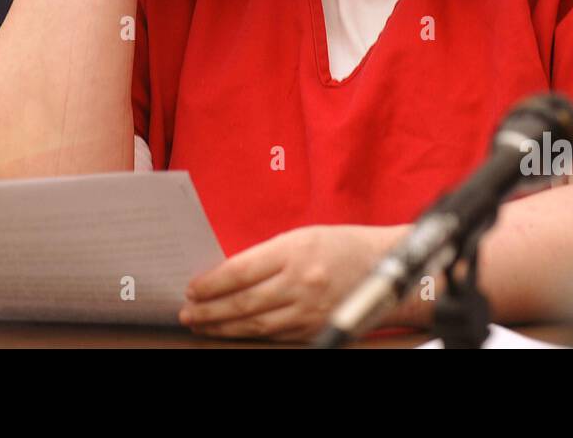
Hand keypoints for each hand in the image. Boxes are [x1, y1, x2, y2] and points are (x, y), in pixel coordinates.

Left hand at [180, 224, 419, 341]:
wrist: (385, 266)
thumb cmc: (341, 245)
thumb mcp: (301, 237)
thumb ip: (266, 255)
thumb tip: (227, 275)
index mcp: (294, 251)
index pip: (240, 271)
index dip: (211, 283)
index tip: (192, 289)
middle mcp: (300, 282)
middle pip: (243, 302)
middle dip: (209, 310)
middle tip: (188, 314)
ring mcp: (308, 309)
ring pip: (255, 324)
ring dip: (224, 326)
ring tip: (203, 325)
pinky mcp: (315, 327)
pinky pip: (275, 334)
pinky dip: (250, 334)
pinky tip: (234, 332)